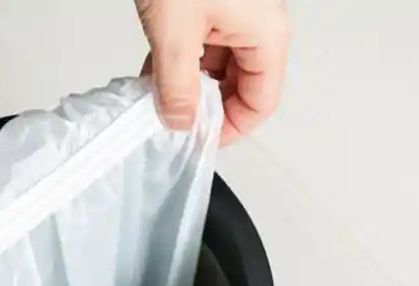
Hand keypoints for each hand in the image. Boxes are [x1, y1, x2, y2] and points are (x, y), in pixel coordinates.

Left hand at [136, 0, 290, 144]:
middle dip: (205, 107)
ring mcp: (235, 14)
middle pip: (241, 86)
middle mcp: (257, 26)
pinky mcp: (211, 4)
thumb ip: (176, 84)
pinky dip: (178, 63)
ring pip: (217, 68)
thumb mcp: (175, 32)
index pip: (260, 102)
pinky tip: (152, 75)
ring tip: (155, 100)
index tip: (196, 140)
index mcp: (266, 35)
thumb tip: (179, 123)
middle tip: (171, 122)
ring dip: (186, 86)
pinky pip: (202, 45)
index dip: (230, 128)